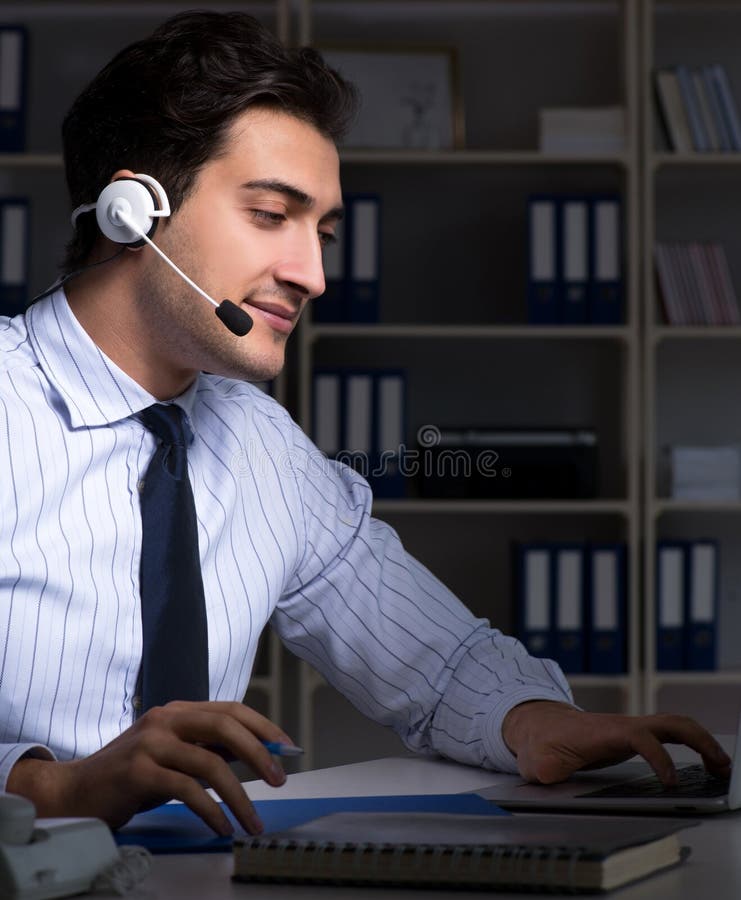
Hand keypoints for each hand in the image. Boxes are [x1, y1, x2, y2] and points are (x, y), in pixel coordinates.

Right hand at [6, 701, 294, 834]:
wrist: (74, 792)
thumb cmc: (129, 776)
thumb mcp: (173, 754)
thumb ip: (207, 748)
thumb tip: (255, 750)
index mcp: (177, 711)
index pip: (230, 710)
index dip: (262, 726)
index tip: (287, 747)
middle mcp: (165, 719)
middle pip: (225, 726)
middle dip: (259, 753)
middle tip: (279, 778)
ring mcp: (151, 743)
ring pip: (210, 763)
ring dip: (239, 796)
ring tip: (253, 821)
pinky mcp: (139, 771)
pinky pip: (188, 790)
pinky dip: (212, 811)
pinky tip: (222, 827)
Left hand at [502, 700, 731, 785]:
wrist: (539, 726)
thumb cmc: (541, 744)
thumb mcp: (538, 761)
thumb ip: (545, 769)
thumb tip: (550, 774)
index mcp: (603, 732)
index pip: (639, 737)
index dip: (658, 757)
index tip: (671, 782)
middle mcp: (623, 726)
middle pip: (669, 723)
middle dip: (699, 741)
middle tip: (721, 767)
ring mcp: (631, 729)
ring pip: (675, 726)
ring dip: (703, 742)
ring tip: (723, 768)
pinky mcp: (634, 736)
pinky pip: (670, 735)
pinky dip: (693, 745)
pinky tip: (705, 764)